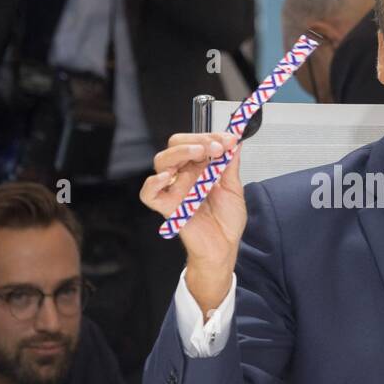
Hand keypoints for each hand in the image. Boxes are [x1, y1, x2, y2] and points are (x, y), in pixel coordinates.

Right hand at [140, 131, 243, 311]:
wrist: (223, 247)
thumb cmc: (226, 221)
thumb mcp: (234, 188)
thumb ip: (231, 165)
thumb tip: (235, 141)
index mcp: (200, 168)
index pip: (198, 141)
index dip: (212, 136)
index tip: (229, 139)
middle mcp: (184, 174)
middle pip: (176, 145)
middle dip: (196, 140)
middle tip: (216, 147)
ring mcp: (174, 189)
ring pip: (162, 161)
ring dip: (180, 152)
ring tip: (199, 153)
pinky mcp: (166, 206)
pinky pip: (149, 192)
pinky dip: (153, 183)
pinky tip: (167, 177)